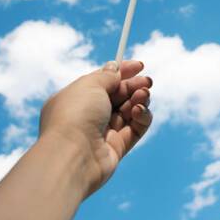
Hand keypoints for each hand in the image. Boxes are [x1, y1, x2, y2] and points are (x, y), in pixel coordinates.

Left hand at [38, 60, 153, 196]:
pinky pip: (136, 128)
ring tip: (142, 96)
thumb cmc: (75, 115)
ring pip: (130, 111)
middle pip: (119, 96)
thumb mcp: (90, 85)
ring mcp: (104, 132)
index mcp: (76, 99)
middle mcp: (89, 115)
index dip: (121, 73)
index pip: (103, 82)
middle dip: (134, 86)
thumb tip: (115, 67)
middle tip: (147, 81)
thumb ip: (107, 76)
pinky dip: (141, 117)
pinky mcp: (118, 147)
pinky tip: (139, 111)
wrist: (73, 154)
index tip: (139, 66)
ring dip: (139, 100)